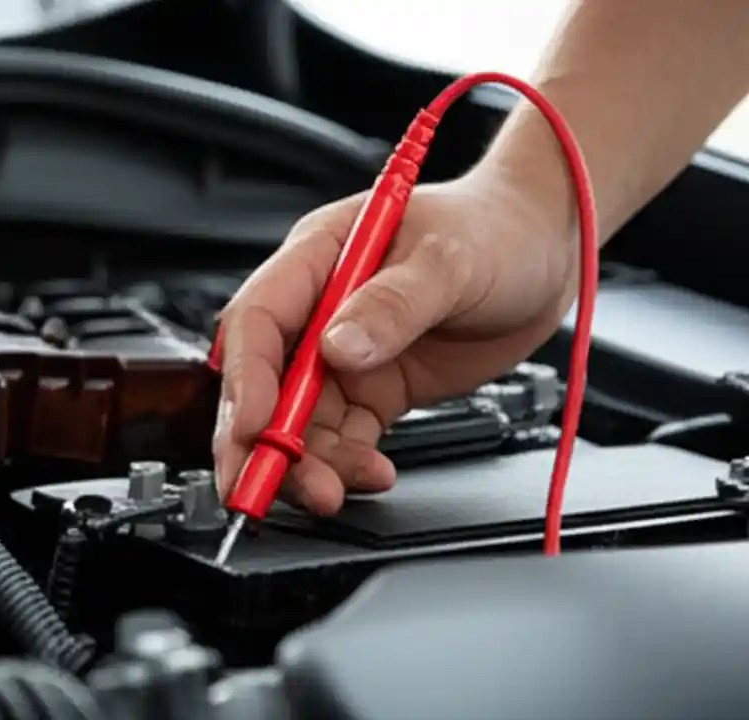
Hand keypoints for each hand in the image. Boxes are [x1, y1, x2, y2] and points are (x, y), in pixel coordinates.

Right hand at [212, 167, 576, 514]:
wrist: (545, 250)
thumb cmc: (494, 229)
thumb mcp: (449, 261)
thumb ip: (393, 305)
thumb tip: (337, 348)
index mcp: (318, 258)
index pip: (260, 320)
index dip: (247, 377)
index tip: (253, 427)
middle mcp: (319, 310)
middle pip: (265, 381)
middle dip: (254, 439)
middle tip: (257, 487)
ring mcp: (345, 354)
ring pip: (301, 420)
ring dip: (305, 463)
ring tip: (331, 492)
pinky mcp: (375, 389)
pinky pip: (345, 437)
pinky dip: (348, 464)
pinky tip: (372, 474)